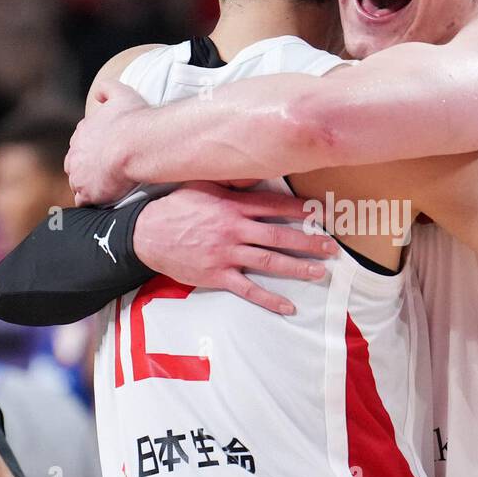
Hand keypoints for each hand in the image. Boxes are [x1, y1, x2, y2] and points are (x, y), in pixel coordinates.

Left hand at [65, 80, 147, 205]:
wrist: (136, 145)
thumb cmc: (132, 120)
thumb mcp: (120, 93)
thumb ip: (106, 89)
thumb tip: (97, 94)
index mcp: (81, 133)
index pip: (80, 145)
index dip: (91, 151)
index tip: (104, 155)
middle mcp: (75, 155)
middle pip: (74, 165)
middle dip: (84, 170)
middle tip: (103, 174)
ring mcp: (79, 176)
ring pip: (78, 184)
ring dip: (88, 187)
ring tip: (104, 190)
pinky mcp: (88, 193)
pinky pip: (83, 202)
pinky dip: (91, 202)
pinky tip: (102, 201)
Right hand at [133, 182, 339, 314]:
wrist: (146, 235)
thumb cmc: (175, 207)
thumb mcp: (201, 185)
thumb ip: (230, 181)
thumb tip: (254, 170)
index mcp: (232, 206)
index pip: (274, 206)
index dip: (300, 210)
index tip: (322, 213)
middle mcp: (234, 230)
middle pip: (279, 236)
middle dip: (309, 242)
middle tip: (332, 247)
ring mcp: (227, 254)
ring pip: (270, 262)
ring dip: (298, 268)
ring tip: (321, 272)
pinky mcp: (218, 276)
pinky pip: (249, 290)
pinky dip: (270, 299)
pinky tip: (289, 306)